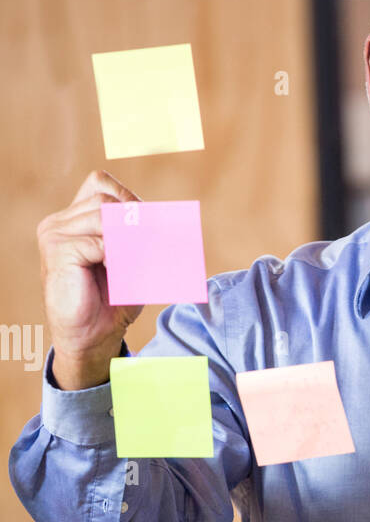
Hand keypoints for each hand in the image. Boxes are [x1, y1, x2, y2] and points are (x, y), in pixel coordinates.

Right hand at [37, 169, 141, 387]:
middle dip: (133, 219)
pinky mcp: (58, 250)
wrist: (92, 338)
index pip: (100, 182)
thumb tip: (162, 216)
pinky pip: (101, 241)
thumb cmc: (112, 301)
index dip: (127, 196)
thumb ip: (139, 235)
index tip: (147, 221)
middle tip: (148, 245)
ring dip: (128, 238)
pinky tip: (119, 273)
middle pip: (105, 199)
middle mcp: (59, 222)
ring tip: (132, 263)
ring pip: (104, 215)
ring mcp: (55, 234)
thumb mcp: (131, 261)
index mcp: (72, 220)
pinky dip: (118, 256)